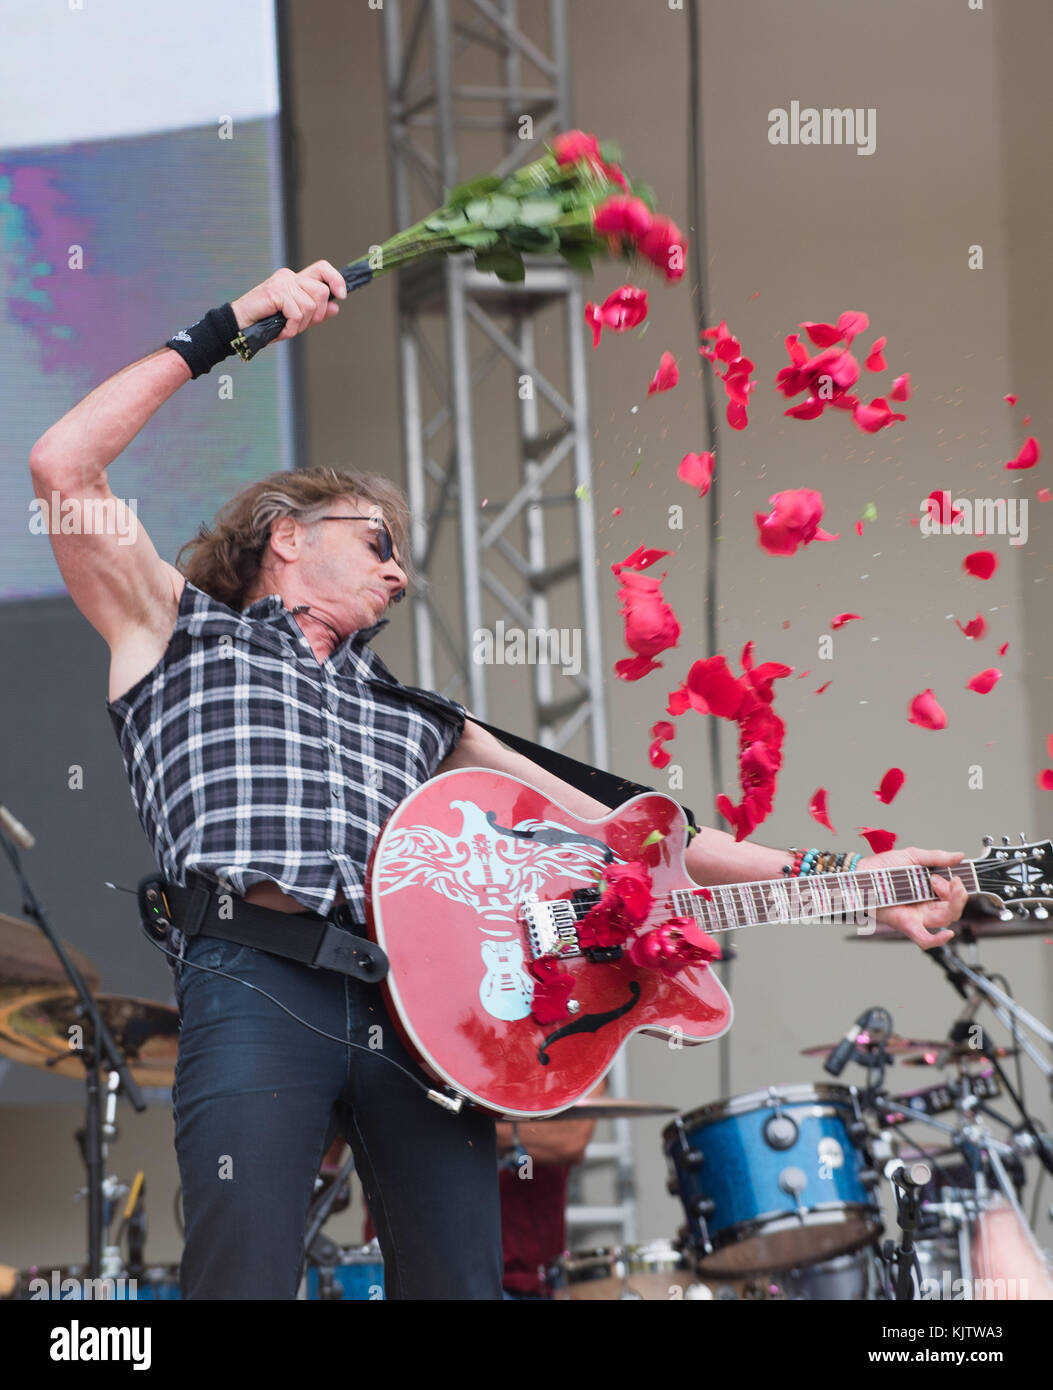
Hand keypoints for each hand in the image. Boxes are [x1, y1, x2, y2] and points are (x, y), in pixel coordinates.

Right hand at [231, 261, 347, 340]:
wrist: (241, 326)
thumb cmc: (265, 323)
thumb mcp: (296, 320)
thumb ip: (316, 313)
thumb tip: (336, 307)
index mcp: (296, 281)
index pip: (322, 268)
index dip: (336, 279)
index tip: (342, 295)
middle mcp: (290, 277)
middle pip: (322, 291)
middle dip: (317, 314)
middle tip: (300, 325)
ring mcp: (283, 282)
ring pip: (311, 305)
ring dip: (301, 324)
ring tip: (286, 328)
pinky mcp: (277, 291)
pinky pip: (297, 314)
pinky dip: (291, 328)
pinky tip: (281, 330)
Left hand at [858, 846, 968, 949]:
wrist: (861, 871)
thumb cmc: (883, 866)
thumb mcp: (913, 856)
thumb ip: (936, 857)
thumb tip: (959, 856)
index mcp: (930, 892)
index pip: (953, 898)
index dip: (958, 889)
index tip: (954, 877)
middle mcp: (925, 906)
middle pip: (952, 911)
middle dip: (958, 896)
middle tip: (954, 882)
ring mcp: (916, 916)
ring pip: (943, 920)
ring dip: (951, 905)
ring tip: (938, 885)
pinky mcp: (905, 924)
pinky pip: (924, 939)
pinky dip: (937, 940)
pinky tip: (947, 934)